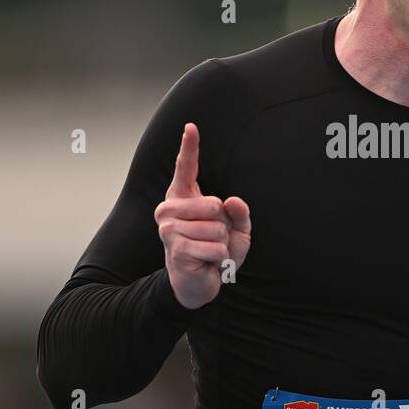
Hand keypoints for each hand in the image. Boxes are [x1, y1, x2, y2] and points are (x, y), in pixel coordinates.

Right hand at [154, 123, 251, 309]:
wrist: (199, 283)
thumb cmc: (215, 251)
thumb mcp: (236, 231)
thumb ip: (239, 214)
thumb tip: (232, 201)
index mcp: (183, 198)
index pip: (187, 168)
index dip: (190, 146)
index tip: (191, 126)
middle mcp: (169, 209)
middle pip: (214, 204)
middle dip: (224, 226)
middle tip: (214, 239)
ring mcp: (168, 229)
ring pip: (216, 228)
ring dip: (222, 244)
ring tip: (210, 252)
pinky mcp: (175, 248)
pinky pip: (215, 247)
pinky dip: (220, 257)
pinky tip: (208, 263)